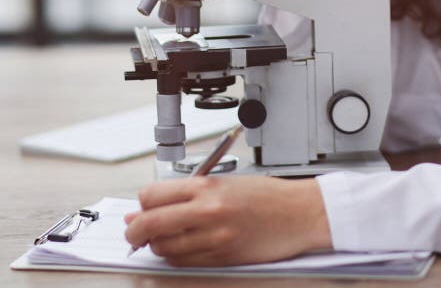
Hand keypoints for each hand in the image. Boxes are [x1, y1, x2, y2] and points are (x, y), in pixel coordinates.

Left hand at [124, 175, 331, 266]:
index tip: (142, 208)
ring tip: (166, 238)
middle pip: (149, 224)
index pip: (152, 196)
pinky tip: (184, 248)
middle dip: (135, 231)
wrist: (300, 214)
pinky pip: (183, 262)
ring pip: (163, 248)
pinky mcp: (221, 258)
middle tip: (135, 232)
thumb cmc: (269, 196)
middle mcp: (208, 211)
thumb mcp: (228, 183)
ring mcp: (214, 237)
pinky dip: (176, 257)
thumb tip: (149, 207)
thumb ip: (189, 194)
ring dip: (157, 245)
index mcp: (208, 186)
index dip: (141, 203)